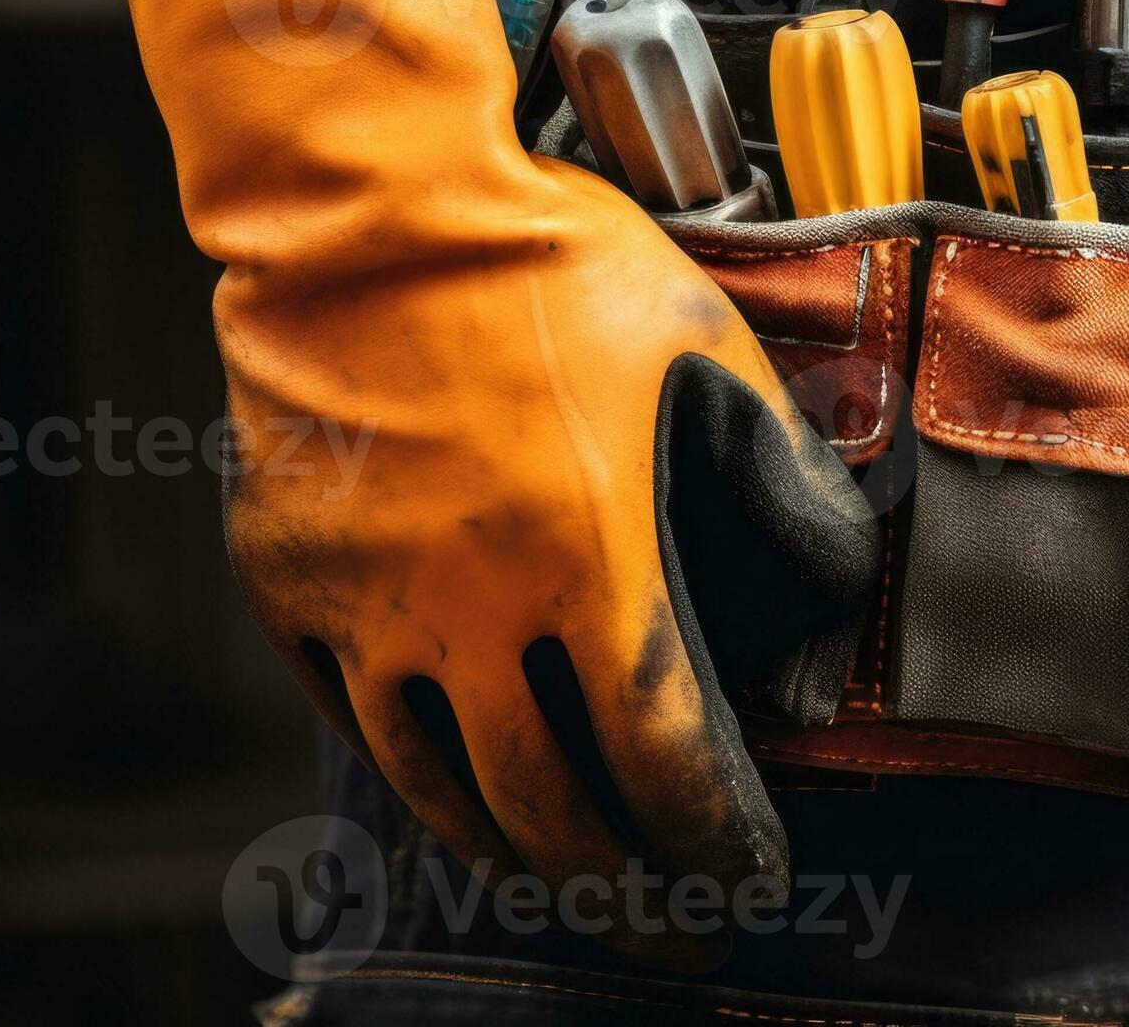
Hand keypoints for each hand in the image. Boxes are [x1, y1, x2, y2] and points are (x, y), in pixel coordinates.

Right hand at [110, 0, 878, 968]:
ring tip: (559, 870)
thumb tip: (842, 568)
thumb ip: (780, 466)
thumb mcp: (701, 343)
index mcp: (585, 559)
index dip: (710, 836)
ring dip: (508, 848)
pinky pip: (344, 709)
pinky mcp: (286, 579)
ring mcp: (361, 606)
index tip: (745, 877)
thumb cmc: (539, 261)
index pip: (661, 755)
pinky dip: (405, 758)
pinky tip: (446, 769)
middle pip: (547, 809)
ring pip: (434, 785)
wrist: (368, 204)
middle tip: (664, 923)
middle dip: (620, 887)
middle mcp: (465, 610)